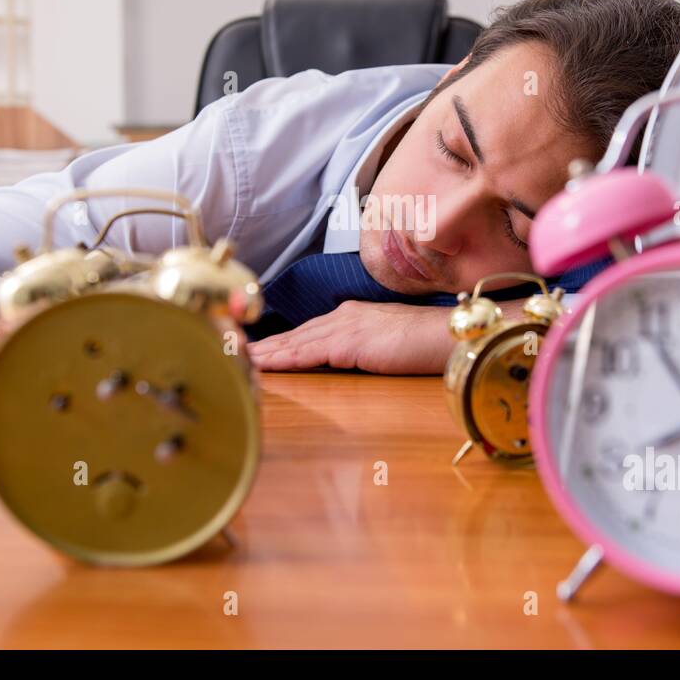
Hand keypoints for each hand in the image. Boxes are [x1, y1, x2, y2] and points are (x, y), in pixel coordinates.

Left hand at [247, 300, 455, 373]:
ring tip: (239, 360)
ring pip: (294, 342)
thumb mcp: (388, 345)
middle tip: (234, 351)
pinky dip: (281, 359)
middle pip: (296, 334)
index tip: (259, 349)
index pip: (309, 330)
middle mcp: (343, 315)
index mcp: (353, 315)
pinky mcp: (347, 343)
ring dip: (265, 352)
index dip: (282, 341)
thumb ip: (365, 349)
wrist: (445, 336)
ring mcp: (344, 327)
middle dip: (265, 344)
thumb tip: (351, 361)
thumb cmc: (426, 344)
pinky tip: (262, 365)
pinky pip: (305, 353)